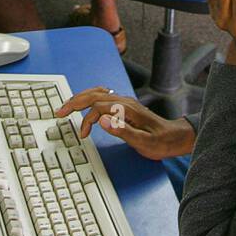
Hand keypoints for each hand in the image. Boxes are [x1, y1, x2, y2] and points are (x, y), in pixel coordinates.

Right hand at [56, 88, 194, 161]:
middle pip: (94, 95)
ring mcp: (125, 102)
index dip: (87, 120)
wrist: (175, 137)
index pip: (98, 107)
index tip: (83, 134)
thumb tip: (102, 120)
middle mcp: (125, 101)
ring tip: (67, 107)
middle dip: (74, 102)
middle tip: (59, 111)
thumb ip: (122, 131)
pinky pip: (103, 96)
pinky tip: (86, 104)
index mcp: (127, 108)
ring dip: (80, 98)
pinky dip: (90, 99)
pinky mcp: (125, 106)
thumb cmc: (161, 142)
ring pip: (97, 93)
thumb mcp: (143, 142)